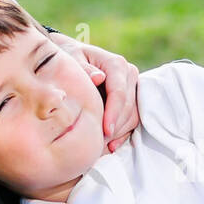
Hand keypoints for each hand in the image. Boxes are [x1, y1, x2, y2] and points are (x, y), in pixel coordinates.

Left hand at [47, 31, 139, 152]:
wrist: (72, 57)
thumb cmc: (69, 58)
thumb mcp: (71, 60)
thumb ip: (83, 70)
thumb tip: (99, 78)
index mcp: (116, 64)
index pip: (119, 93)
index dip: (113, 113)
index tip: (105, 130)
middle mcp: (129, 74)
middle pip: (128, 107)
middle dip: (115, 127)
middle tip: (98, 144)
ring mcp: (133, 87)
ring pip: (133, 116)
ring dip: (119, 133)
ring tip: (101, 146)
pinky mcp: (132, 99)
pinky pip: (133, 121)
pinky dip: (122, 134)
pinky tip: (110, 146)